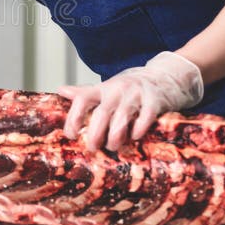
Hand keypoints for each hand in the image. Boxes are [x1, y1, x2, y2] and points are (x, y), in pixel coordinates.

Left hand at [58, 52, 202, 151]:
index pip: (82, 99)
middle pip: (102, 112)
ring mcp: (136, 94)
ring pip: (122, 116)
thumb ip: (85, 93)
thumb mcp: (106, 88)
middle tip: (93, 147)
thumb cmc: (129, 88)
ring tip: (113, 146)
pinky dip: (139, 129)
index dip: (74, 117)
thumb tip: (61, 91)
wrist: (163, 77)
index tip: (71, 134)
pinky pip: (146, 116)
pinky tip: (135, 137)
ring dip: (116, 135)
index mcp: (103, 88)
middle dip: (95, 133)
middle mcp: (117, 90)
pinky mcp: (155, 100)